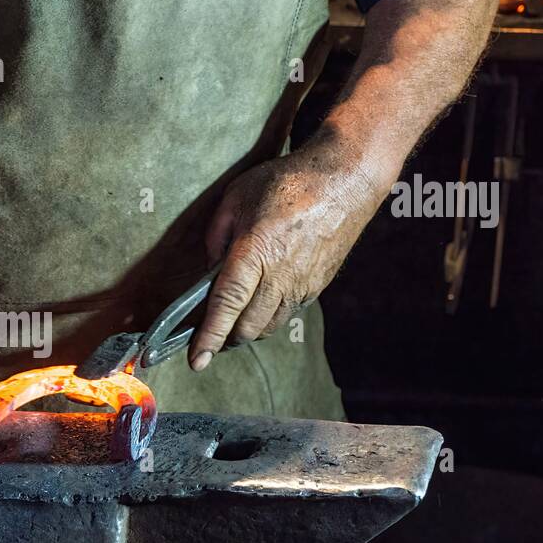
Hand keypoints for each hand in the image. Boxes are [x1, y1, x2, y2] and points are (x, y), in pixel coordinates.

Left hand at [190, 141, 385, 369]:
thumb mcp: (236, 197)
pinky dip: (269, 317)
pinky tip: (260, 303)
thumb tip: (210, 270)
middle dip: (225, 339)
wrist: (346, 180)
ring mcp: (303, 284)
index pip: (227, 305)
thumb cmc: (287, 183)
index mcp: (255, 251)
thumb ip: (216, 236)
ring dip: (248, 331)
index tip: (197, 362)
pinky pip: (287, 314)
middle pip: (248, 327)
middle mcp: (281, 275)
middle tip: (208, 337)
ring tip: (232, 322)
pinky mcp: (318, 287)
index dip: (210, 336)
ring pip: (269, 326)